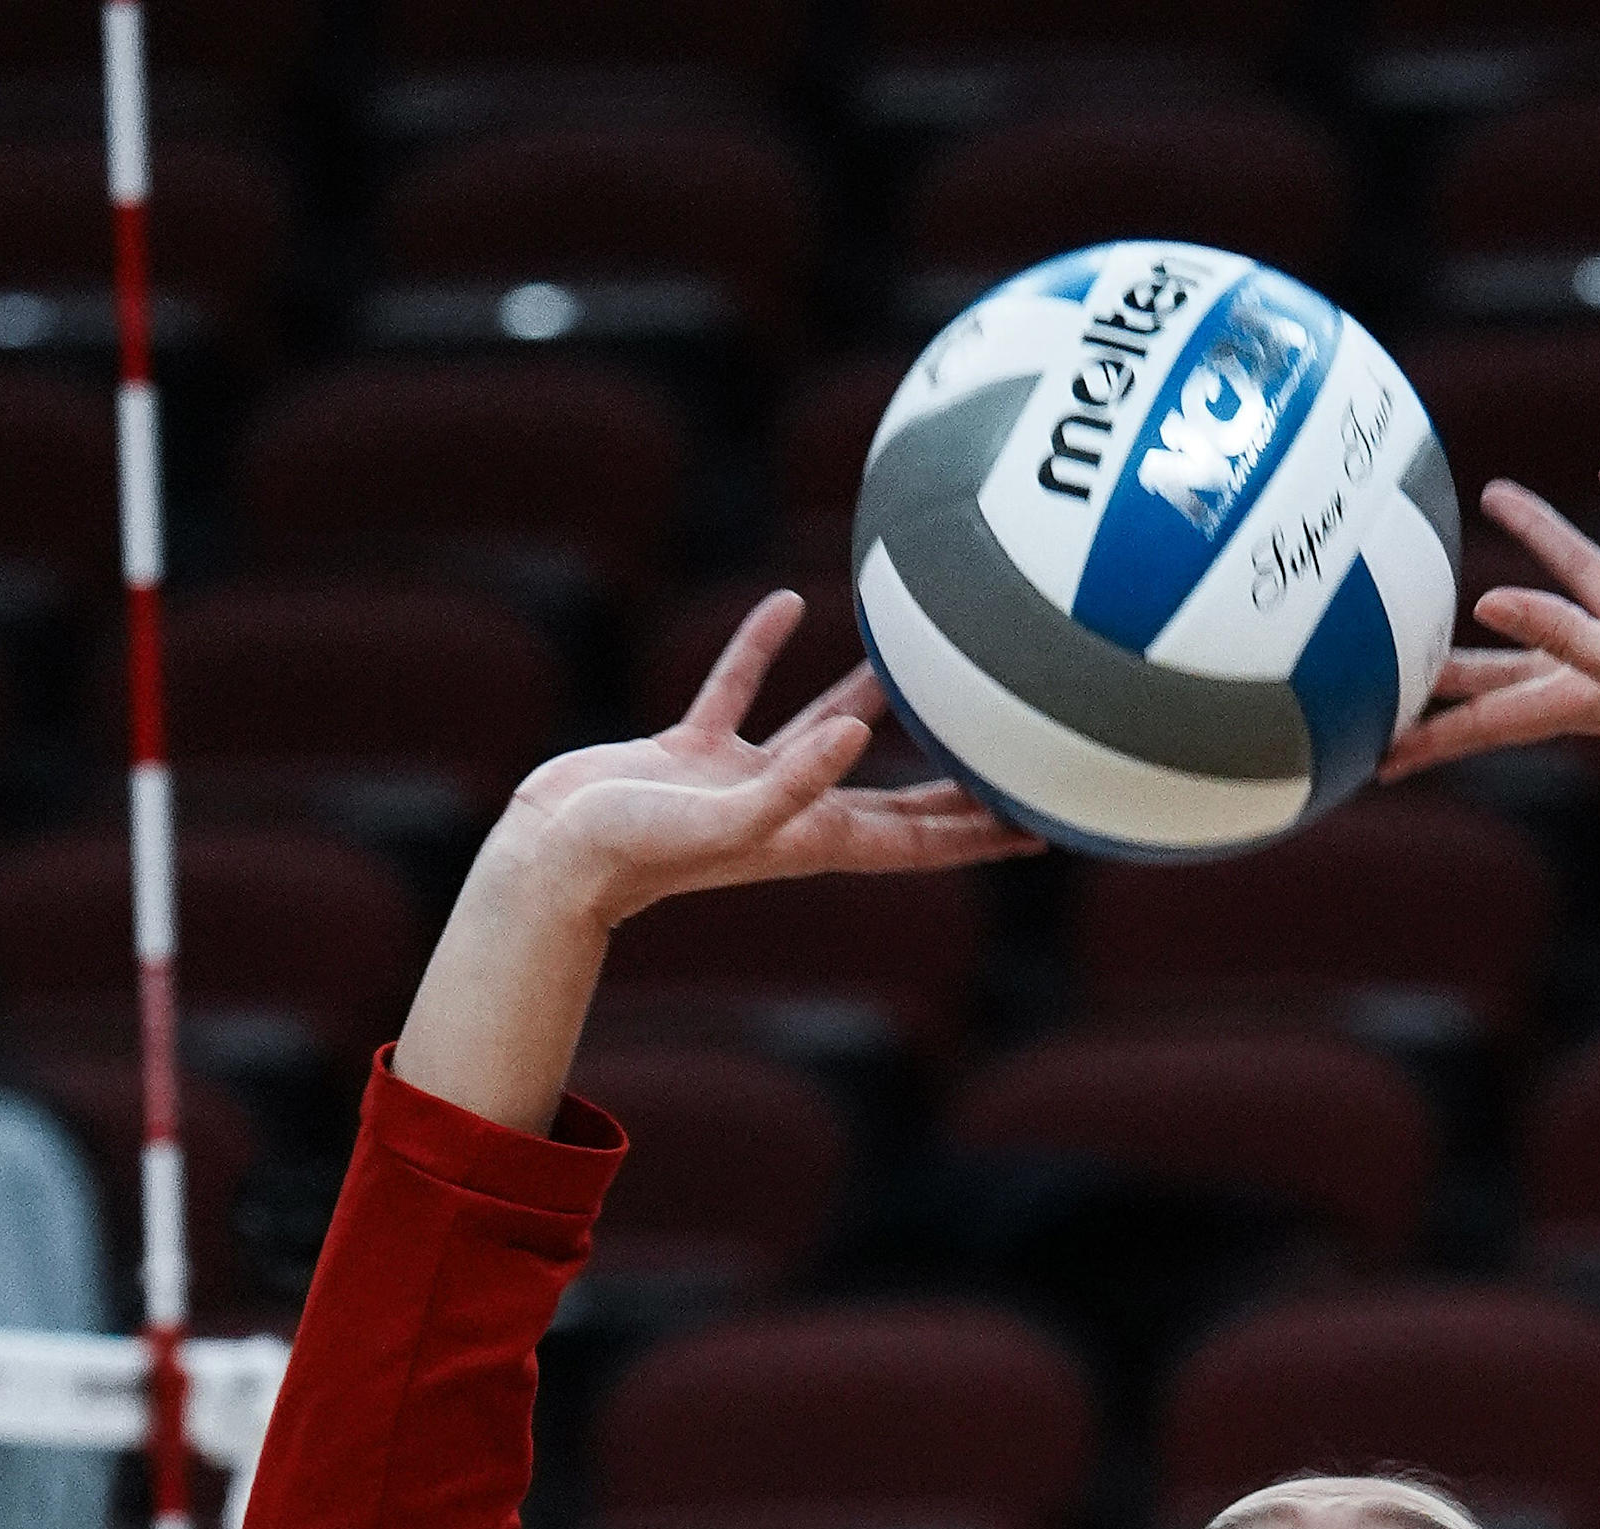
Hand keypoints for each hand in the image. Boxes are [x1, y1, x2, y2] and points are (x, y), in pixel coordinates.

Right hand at [501, 593, 1033, 932]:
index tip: (1045, 825)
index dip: (983, 834)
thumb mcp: (727, 818)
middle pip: (894, 795)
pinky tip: (787, 604)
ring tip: (922, 662)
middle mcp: (790, 809)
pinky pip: (741, 687)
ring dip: (871, 701)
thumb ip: (794, 780)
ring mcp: (741, 780)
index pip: (920, 840)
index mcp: (814, 838)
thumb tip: (856, 735)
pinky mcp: (692, 749)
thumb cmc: (639, 852)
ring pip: (824, 730)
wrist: (554, 854)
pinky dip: (764, 649)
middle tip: (1013, 756)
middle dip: (954, 783)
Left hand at [1384, 462, 1599, 925]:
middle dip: (1456, 652)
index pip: (1486, 719)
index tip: (1372, 754)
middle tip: (1395, 637)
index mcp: (1581, 697)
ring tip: (1492, 491)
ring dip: (1539, 534)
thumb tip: (1488, 602)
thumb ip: (1563, 636)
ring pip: (1580, 574)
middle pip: (1512, 656)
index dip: (1430, 736)